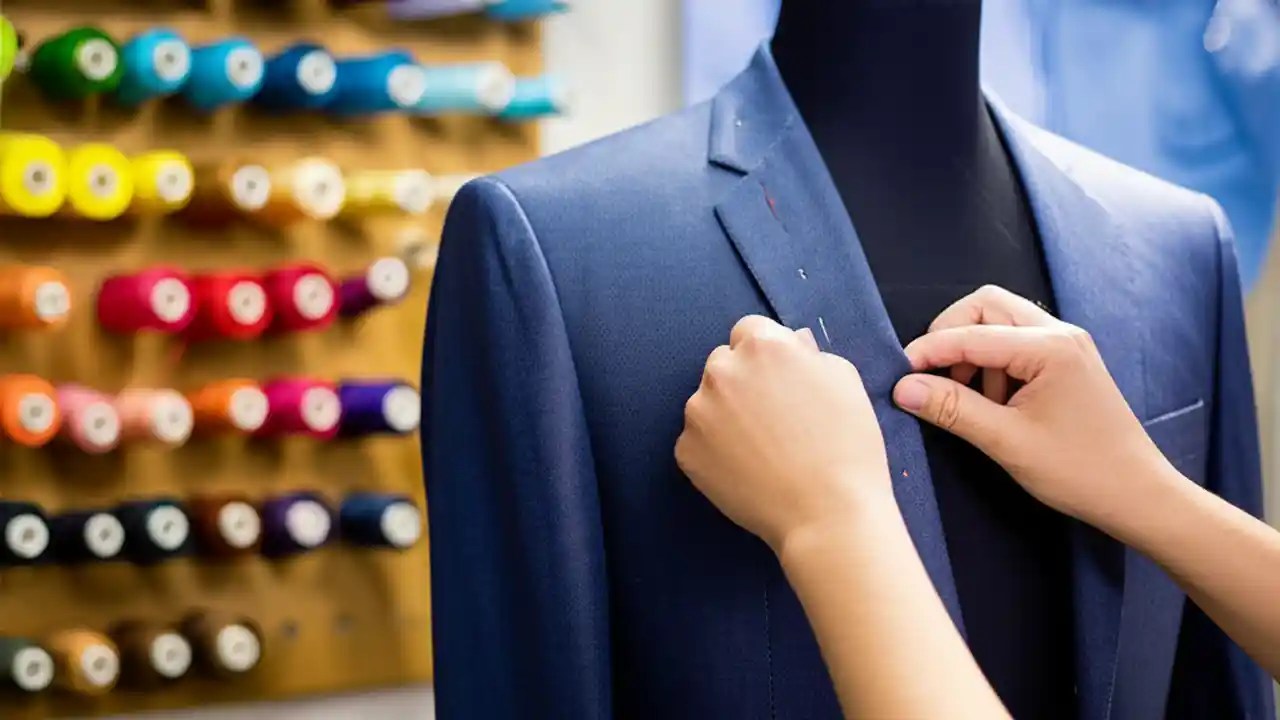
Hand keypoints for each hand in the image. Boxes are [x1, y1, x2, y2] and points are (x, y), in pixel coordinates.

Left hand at [676, 316, 895, 554]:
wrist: (827, 514)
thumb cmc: (847, 445)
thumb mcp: (843, 379)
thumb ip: (808, 353)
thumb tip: (790, 345)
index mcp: (762, 346)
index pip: (750, 331)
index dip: (768, 355)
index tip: (781, 380)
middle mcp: (722, 371)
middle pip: (724, 363)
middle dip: (743, 381)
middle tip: (772, 417)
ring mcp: (698, 412)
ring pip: (707, 401)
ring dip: (726, 414)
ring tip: (761, 447)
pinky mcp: (686, 450)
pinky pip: (698, 440)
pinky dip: (715, 450)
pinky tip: (746, 469)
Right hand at [891, 286, 1178, 535]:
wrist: (1138, 495)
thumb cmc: (1080, 471)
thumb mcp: (1007, 441)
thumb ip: (952, 409)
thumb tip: (903, 388)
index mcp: (1050, 348)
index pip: (970, 333)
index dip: (927, 352)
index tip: (898, 377)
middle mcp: (1060, 334)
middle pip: (985, 306)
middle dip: (950, 334)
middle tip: (932, 376)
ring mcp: (1066, 345)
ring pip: (999, 321)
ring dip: (971, 350)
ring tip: (967, 398)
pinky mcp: (1065, 362)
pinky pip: (1015, 343)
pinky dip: (991, 363)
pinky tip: (991, 402)